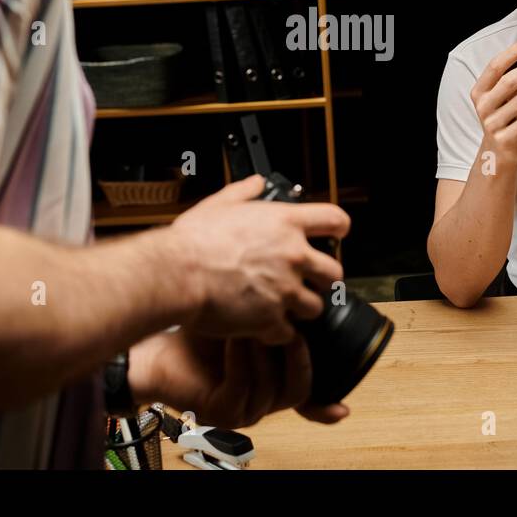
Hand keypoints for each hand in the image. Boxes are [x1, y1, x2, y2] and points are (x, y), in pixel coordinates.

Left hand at [129, 327, 348, 427]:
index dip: (328, 402)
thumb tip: (302, 278)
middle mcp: (262, 402)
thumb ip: (275, 310)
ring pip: (272, 388)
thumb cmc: (202, 330)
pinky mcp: (222, 410)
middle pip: (300, 388)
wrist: (156, 347)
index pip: (309, 395)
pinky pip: (242, 387)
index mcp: (273, 383)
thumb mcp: (245, 317)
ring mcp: (242, 410)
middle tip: (296, 326)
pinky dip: (242, 360)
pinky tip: (236, 337)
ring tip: (258, 324)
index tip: (343, 403)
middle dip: (300, 357)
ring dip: (267, 354)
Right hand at [166, 175, 348, 344]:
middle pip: (334, 272)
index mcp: (285, 224)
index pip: (335, 221)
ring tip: (283, 306)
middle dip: (324, 279)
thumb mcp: (220, 204)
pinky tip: (265, 327)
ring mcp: (285, 290)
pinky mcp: (271, 319)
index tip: (336, 236)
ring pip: (315, 307)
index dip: (339, 229)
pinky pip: (288, 333)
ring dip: (302, 308)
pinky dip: (278, 333)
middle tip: (310, 281)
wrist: (176, 273)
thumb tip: (257, 183)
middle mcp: (293, 256)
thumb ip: (244, 192)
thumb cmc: (193, 240)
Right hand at [470, 38, 516, 169]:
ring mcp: (493, 124)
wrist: (497, 152)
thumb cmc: (502, 117)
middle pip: (509, 81)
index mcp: (479, 92)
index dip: (512, 53)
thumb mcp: (499, 98)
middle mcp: (484, 106)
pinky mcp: (506, 138)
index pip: (494, 67)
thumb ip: (509, 80)